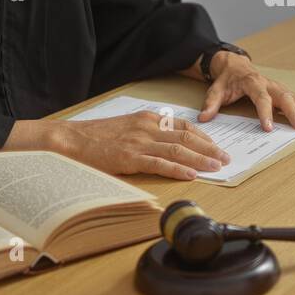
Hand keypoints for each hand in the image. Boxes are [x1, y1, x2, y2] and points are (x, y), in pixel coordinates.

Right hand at [9, 112, 231, 180]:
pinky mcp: (129, 157)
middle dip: (210, 149)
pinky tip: (191, 174)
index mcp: (148, 119)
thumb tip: (167, 145)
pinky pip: (159, 164)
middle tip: (226, 159)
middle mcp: (147, 127)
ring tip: (217, 167)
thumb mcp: (126, 128)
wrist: (68, 139)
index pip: (184, 126)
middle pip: (187, 137)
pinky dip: (178, 169)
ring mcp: (139, 142)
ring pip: (178, 150)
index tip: (217, 147)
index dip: (204, 138)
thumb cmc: (95, 138)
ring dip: (201, 159)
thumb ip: (147, 134)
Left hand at [198, 51, 294, 130]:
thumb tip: (204, 118)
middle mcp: (268, 83)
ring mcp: (277, 86)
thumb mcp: (215, 89)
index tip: (268, 128)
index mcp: (252, 83)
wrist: (235, 65)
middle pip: (284, 97)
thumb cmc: (227, 79)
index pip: (261, 98)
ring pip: (294, 97)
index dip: (265, 113)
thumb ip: (211, 103)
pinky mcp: (282, 90)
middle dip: (294, 112)